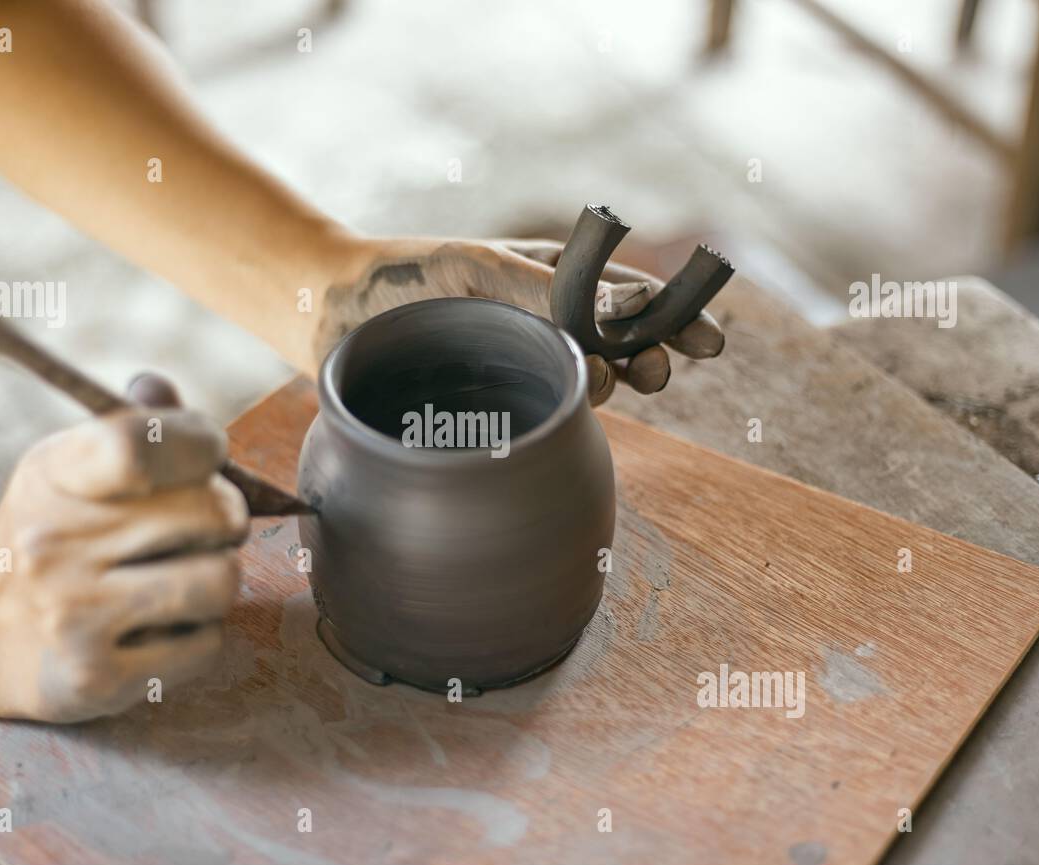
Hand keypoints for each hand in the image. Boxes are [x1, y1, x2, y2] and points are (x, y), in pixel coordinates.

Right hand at [0, 374, 247, 722]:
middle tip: (202, 529)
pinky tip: (160, 627)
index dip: (200, 444)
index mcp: (55, 477)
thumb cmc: (50, 534)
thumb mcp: (70, 469)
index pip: (143, 443)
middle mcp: (57, 545)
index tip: (206, 457)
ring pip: (220, 582)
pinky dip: (200, 634)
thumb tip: (161, 390)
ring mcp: (76, 616)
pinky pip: (207, 645)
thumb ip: (131, 426)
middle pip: (212, 514)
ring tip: (182, 578)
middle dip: (225, 519)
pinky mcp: (98, 679)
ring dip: (217, 579)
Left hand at [316, 236, 725, 404]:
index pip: (629, 299)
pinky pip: (547, 418)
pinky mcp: (495, 412)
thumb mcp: (485, 273)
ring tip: (604, 381)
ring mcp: (520, 370)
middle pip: (620, 347)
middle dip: (652, 358)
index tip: (709, 342)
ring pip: (589, 386)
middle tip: (658, 371)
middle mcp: (542, 327)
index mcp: (549, 282)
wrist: (328, 317)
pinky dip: (567, 415)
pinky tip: (565, 412)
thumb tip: (636, 308)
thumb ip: (557, 294)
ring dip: (609, 385)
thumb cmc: (407, 279)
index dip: (673, 319)